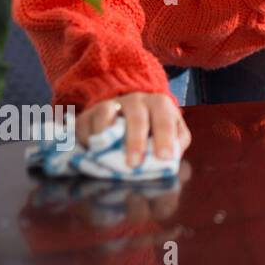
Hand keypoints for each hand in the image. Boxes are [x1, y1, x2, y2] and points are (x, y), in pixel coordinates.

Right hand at [75, 92, 191, 166]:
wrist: (124, 110)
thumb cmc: (152, 126)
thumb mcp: (171, 130)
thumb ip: (177, 142)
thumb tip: (174, 158)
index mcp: (159, 104)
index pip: (165, 121)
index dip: (165, 139)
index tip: (164, 157)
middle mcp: (136, 100)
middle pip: (137, 118)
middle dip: (136, 141)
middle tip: (134, 163)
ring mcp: (111, 104)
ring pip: (107, 115)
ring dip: (106, 135)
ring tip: (105, 154)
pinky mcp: (90, 114)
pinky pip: (87, 124)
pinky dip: (87, 137)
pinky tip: (91, 150)